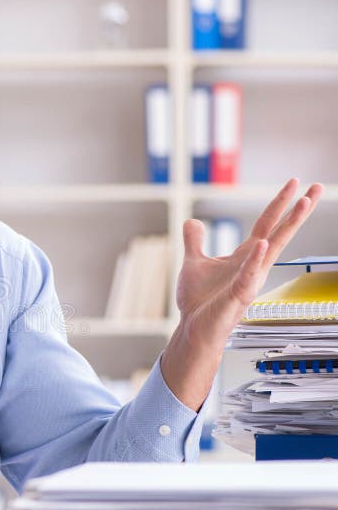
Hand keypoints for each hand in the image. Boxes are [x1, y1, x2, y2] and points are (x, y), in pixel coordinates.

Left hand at [161, 179, 321, 410]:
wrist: (192, 327)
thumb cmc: (199, 301)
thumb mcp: (193, 262)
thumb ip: (195, 241)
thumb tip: (193, 221)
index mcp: (244, 256)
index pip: (267, 224)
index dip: (280, 203)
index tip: (295, 182)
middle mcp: (253, 265)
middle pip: (280, 232)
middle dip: (298, 210)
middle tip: (316, 187)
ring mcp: (250, 279)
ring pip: (273, 249)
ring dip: (288, 226)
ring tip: (304, 204)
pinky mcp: (239, 295)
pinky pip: (249, 275)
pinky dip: (255, 260)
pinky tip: (262, 244)